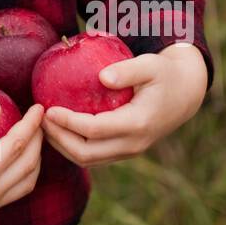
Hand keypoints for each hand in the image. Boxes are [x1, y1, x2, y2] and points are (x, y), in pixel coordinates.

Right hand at [0, 101, 45, 218]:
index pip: (17, 145)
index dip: (30, 124)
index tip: (38, 107)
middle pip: (28, 166)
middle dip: (38, 141)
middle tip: (40, 120)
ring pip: (26, 183)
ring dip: (35, 160)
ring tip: (33, 138)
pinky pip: (14, 193)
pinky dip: (24, 174)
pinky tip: (18, 159)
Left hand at [41, 42, 208, 167]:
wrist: (186, 94)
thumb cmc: (164, 73)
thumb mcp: (150, 65)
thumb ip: (127, 71)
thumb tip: (101, 77)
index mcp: (137, 123)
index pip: (93, 130)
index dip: (67, 122)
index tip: (48, 109)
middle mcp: (133, 143)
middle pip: (86, 153)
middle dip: (59, 139)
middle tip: (39, 120)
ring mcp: (130, 150)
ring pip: (89, 160)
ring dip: (63, 146)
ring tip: (44, 127)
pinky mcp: (126, 150)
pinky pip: (95, 156)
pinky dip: (74, 147)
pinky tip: (60, 130)